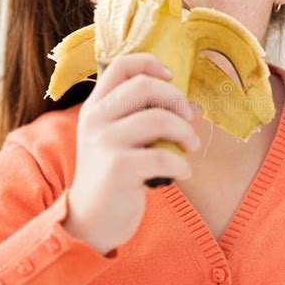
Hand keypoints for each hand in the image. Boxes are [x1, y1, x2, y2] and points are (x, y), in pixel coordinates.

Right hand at [64, 52, 199, 254]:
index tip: (171, 77)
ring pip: (158, 119)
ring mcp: (104, 142)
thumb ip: (143, 117)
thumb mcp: (119, 139)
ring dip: (185, 133)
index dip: (150, 63)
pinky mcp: (117, 168)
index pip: (121, 65)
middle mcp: (96, 119)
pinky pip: (162, 156)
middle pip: (144, 86)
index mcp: (96, 106)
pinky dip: (181, 164)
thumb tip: (192, 105)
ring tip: (190, 147)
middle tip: (188, 118)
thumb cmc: (114, 175)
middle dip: (176, 99)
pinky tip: (182, 173)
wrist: (91, 220)